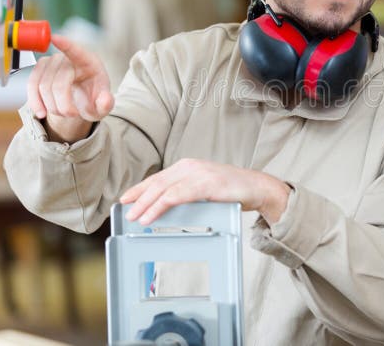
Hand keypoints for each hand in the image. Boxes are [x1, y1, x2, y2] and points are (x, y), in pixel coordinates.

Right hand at [27, 34, 113, 142]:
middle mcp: (69, 58)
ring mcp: (52, 62)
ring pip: (43, 86)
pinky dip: (35, 101)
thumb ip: (107, 104)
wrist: (81, 101)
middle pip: (59, 82)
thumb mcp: (103, 105)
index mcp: (89, 62)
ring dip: (51, 106)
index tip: (55, 38)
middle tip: (72, 115)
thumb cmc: (94, 99)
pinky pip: (32, 85)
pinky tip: (41, 112)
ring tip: (64, 113)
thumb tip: (106, 100)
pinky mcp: (39, 70)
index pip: (77, 51)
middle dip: (63, 105)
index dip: (66, 45)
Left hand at [119, 159, 290, 224]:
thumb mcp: (205, 189)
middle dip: (139, 196)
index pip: (159, 177)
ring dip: (145, 204)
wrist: (258, 188)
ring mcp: (198, 174)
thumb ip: (188, 192)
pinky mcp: (205, 184)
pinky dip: (160, 206)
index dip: (141, 188)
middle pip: (157, 182)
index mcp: (188, 166)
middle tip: (125, 210)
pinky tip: (151, 215)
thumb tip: (168, 206)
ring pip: (163, 189)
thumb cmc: (233, 191)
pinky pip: (176, 195)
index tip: (127, 198)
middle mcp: (190, 166)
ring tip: (134, 216)